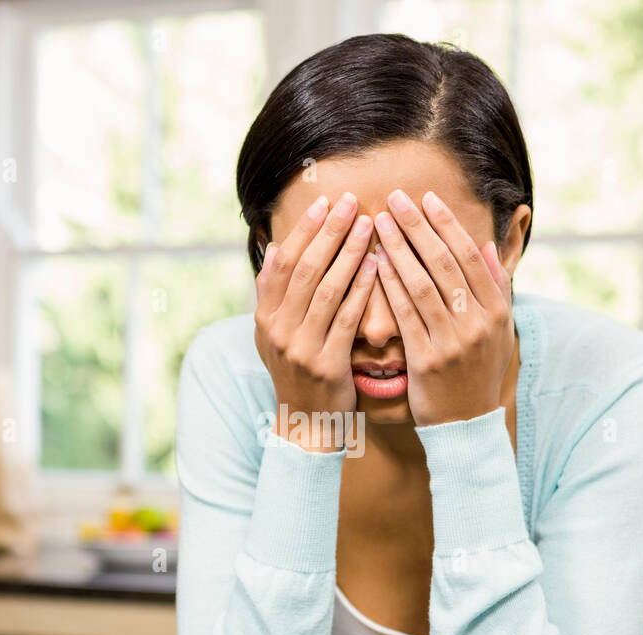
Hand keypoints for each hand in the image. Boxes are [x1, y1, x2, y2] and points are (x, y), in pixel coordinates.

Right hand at [254, 192, 377, 451]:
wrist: (305, 424)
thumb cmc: (298, 373)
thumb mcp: (273, 335)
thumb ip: (272, 294)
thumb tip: (275, 249)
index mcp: (265, 317)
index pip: (283, 262)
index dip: (304, 230)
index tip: (325, 203)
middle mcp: (277, 329)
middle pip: (305, 269)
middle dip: (329, 232)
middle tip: (352, 202)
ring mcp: (300, 348)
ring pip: (326, 289)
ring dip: (348, 253)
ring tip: (369, 225)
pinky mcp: (325, 364)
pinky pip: (345, 319)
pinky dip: (360, 289)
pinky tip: (377, 266)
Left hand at [372, 189, 513, 426]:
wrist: (467, 425)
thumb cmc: (478, 372)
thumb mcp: (499, 331)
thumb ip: (496, 289)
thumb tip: (485, 246)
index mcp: (496, 311)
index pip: (469, 256)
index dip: (446, 224)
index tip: (425, 198)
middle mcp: (478, 323)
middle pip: (445, 263)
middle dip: (418, 226)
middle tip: (394, 198)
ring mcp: (452, 343)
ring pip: (422, 285)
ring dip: (399, 249)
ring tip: (378, 223)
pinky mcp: (427, 361)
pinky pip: (405, 316)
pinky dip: (390, 286)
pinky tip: (374, 264)